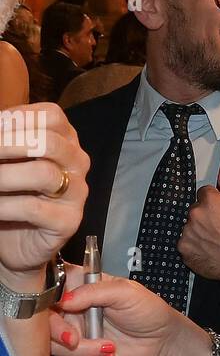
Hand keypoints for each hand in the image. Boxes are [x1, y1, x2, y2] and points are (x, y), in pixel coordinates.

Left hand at [0, 103, 88, 283]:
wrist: (15, 240)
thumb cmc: (10, 192)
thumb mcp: (6, 160)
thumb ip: (4, 141)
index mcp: (65, 140)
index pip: (51, 116)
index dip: (18, 117)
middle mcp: (77, 163)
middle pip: (50, 142)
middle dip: (9, 143)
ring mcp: (77, 193)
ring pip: (44, 174)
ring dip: (4, 176)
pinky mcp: (68, 222)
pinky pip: (34, 209)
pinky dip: (5, 206)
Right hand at [50, 264, 178, 355]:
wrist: (162, 342)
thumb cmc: (147, 310)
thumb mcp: (126, 292)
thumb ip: (95, 291)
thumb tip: (65, 299)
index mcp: (79, 285)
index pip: (49, 285)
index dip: (47, 296)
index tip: (59, 307)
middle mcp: (71, 308)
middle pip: (43, 320)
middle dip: (57, 332)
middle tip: (74, 339)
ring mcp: (73, 332)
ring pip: (53, 345)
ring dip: (80, 351)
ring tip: (108, 347)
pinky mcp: (79, 355)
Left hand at [178, 164, 219, 288]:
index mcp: (209, 200)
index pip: (203, 193)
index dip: (214, 202)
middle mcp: (195, 213)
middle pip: (195, 209)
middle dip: (204, 216)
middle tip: (219, 229)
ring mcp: (187, 232)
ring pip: (190, 226)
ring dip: (198, 231)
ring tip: (214, 241)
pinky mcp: (183, 248)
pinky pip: (186, 242)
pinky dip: (194, 245)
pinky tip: (208, 249)